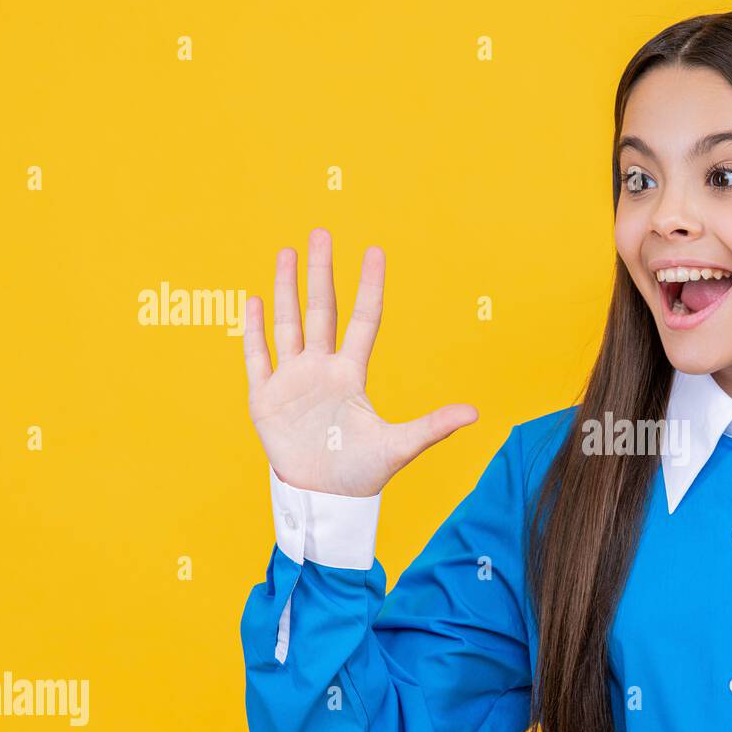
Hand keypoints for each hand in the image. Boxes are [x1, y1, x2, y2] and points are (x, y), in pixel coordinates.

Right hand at [243, 228, 477, 496]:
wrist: (324, 499)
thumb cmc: (362, 473)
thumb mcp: (400, 446)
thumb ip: (433, 427)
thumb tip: (476, 414)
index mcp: (352, 375)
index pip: (363, 320)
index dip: (368, 287)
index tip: (374, 251)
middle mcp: (322, 370)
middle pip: (321, 310)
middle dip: (321, 272)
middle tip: (321, 232)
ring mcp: (293, 380)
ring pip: (288, 324)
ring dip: (285, 288)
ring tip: (287, 252)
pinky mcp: (266, 398)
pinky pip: (258, 357)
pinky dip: (254, 330)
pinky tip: (254, 300)